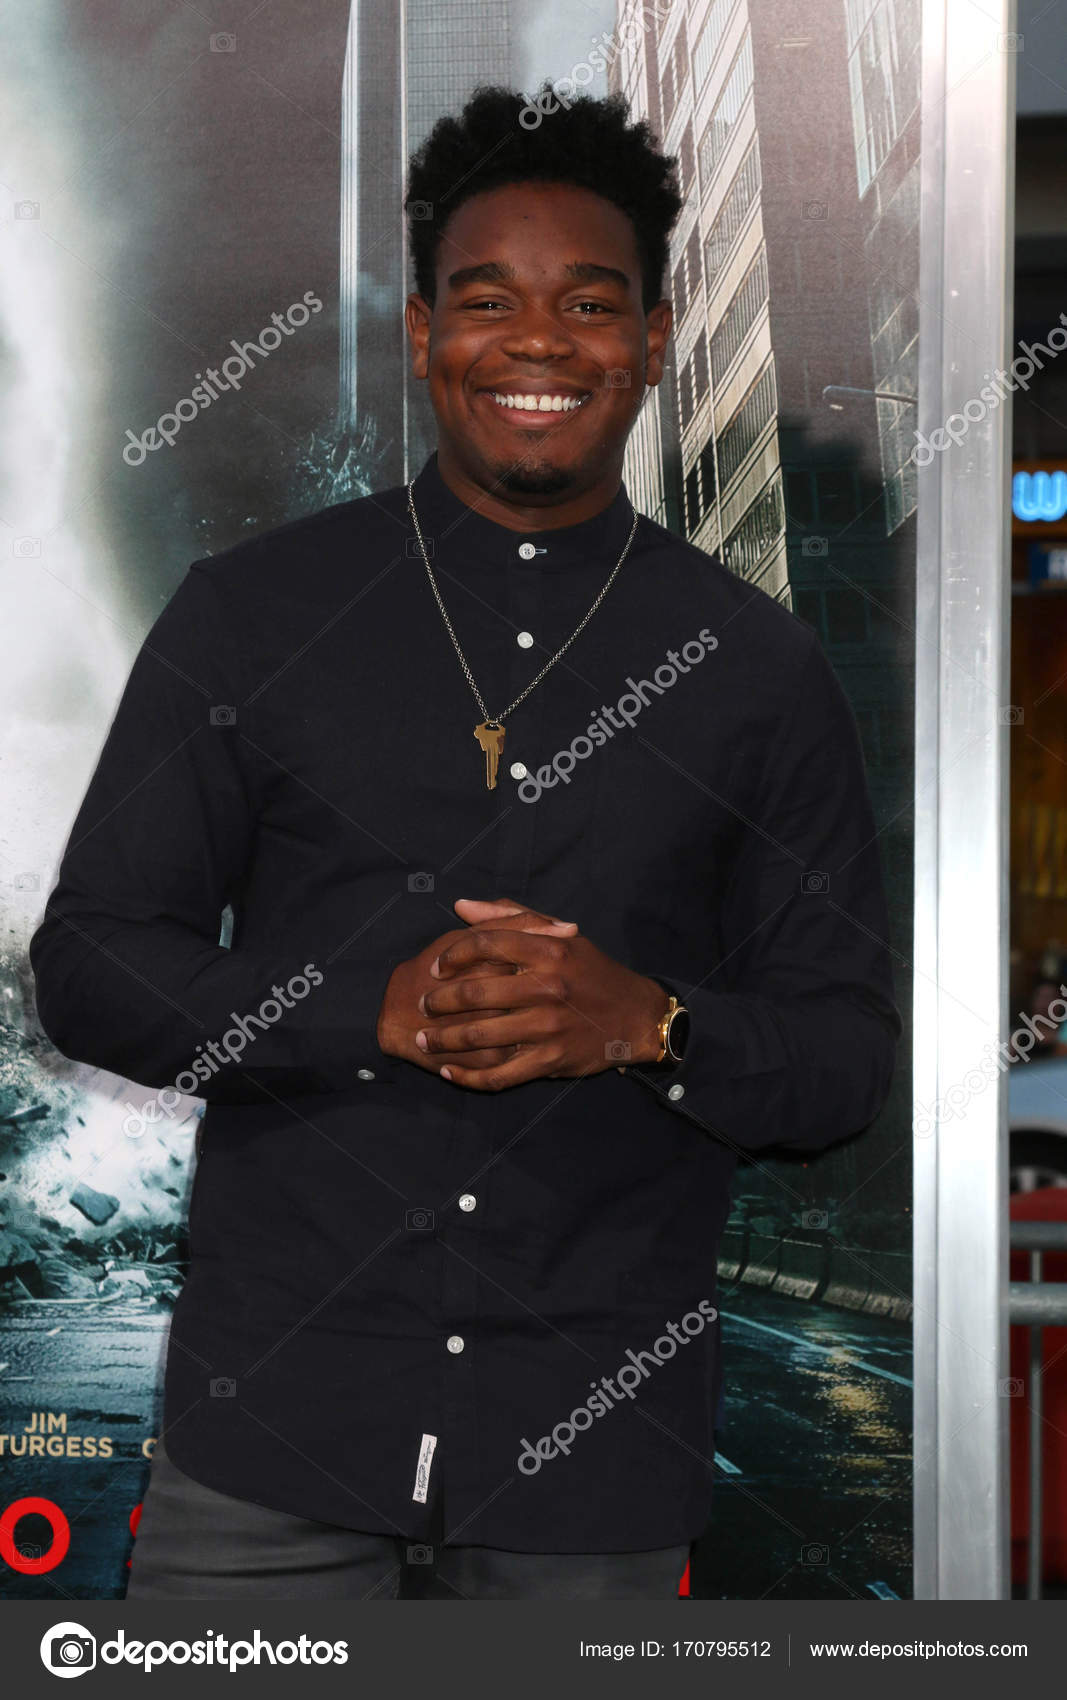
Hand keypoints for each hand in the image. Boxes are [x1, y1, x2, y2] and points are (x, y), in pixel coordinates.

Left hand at [414, 897, 669, 1089]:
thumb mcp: (561, 936)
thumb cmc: (591, 971)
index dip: (452, 955)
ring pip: (481, 1036)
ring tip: (424, 1039)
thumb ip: (511, 917)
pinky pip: (500, 1075)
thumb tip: (461, 906)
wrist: (635, 1016)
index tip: (436, 967)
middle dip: (439, 1001)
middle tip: (422, 1005)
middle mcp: (547, 987)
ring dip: (444, 1040)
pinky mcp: (551, 1061)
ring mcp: (549, 1027)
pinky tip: (449, 1072)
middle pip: (475, 992)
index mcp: (548, 951)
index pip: (486, 944)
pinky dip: (469, 1076)